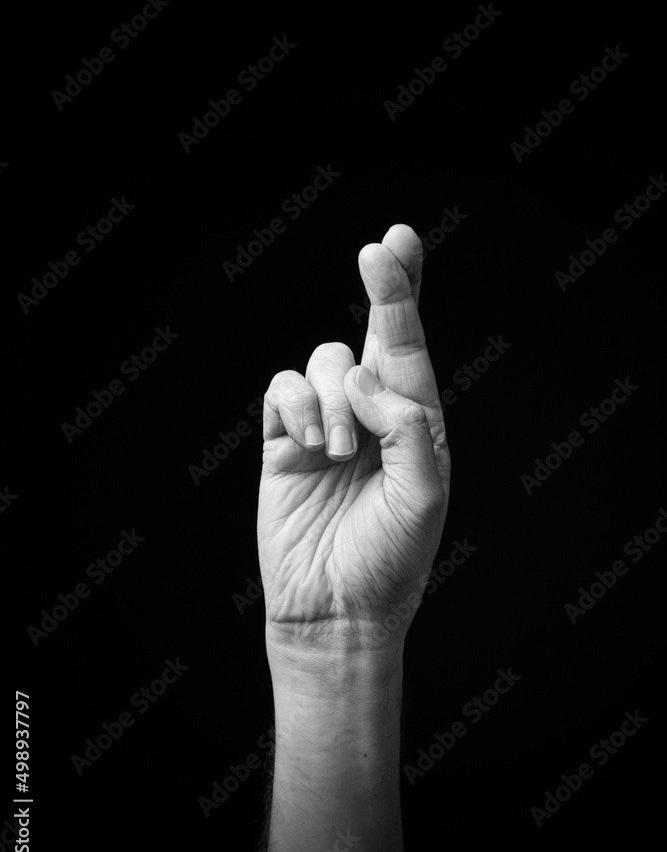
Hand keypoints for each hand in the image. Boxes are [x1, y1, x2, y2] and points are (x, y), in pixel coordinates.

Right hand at [257, 224, 449, 659]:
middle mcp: (372, 416)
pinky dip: (296, 404)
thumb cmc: (390, 560)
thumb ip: (407, 428)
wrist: (334, 609)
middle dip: (381, 287)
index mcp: (415, 424)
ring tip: (339, 450)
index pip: (410, 347)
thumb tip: (365, 376)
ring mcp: (325, 426)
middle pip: (370, 333)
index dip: (404, 291)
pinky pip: (283, 389)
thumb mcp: (424, 496)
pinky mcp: (282, 441)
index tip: (397, 241)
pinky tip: (309, 443)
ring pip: (324, 362)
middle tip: (378, 252)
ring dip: (333, 396)